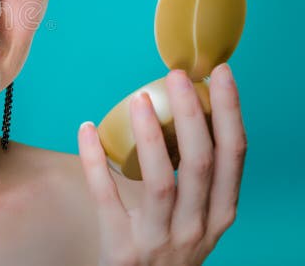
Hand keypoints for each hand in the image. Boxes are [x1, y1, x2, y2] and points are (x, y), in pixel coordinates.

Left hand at [78, 64, 247, 265]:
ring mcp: (160, 240)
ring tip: (139, 99)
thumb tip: (181, 109)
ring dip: (151, 135)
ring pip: (161, 181)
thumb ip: (195, 177)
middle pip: (201, 163)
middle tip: (177, 75)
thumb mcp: (196, 217)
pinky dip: (95, 160)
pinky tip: (86, 129)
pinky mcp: (122, 248)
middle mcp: (197, 226)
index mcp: (220, 212)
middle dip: (192, 114)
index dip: (229, 110)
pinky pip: (107, 196)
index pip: (234, 155)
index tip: (221, 72)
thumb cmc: (169, 246)